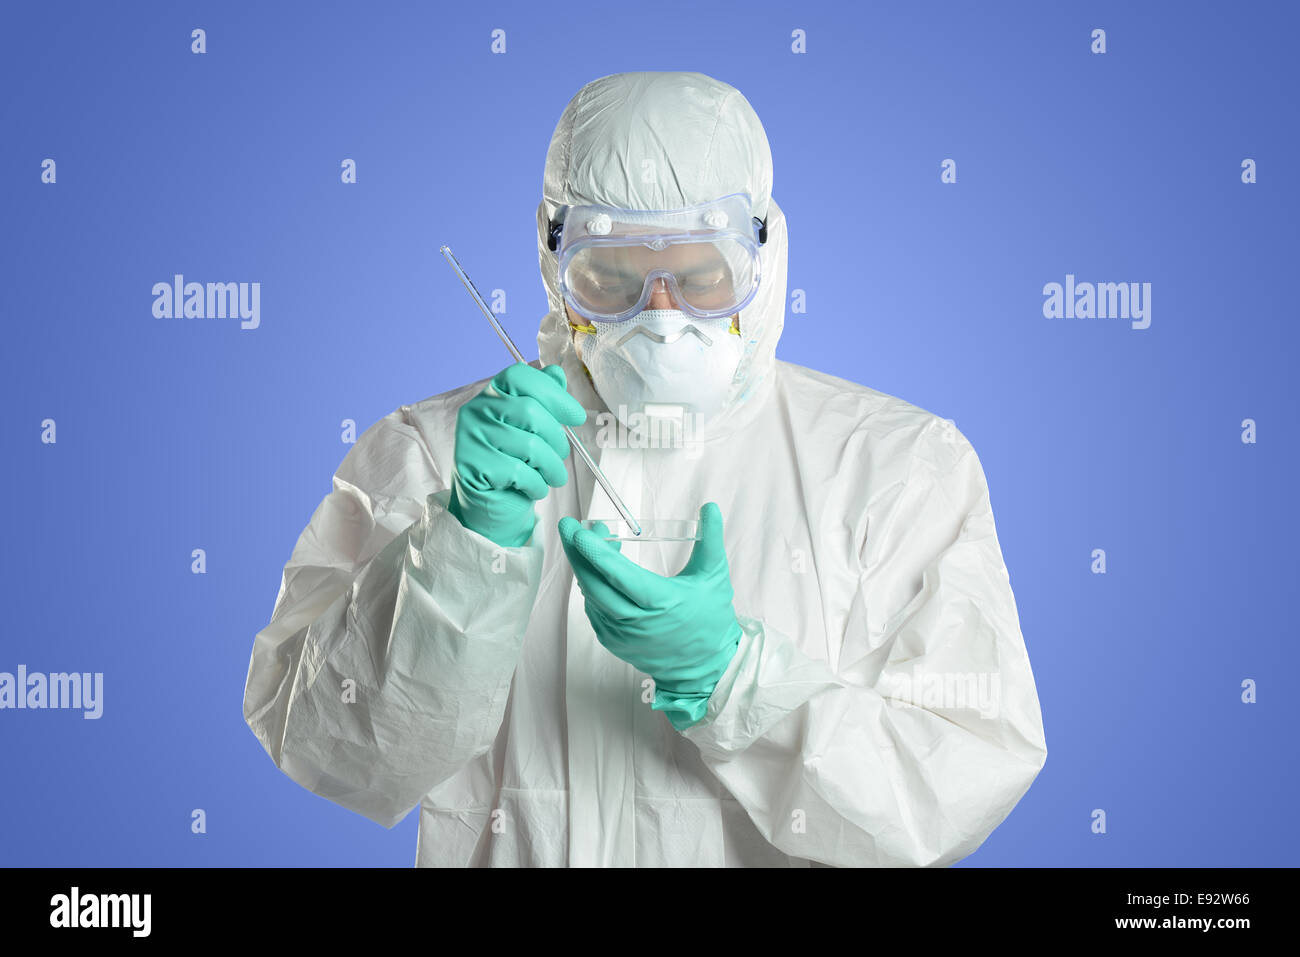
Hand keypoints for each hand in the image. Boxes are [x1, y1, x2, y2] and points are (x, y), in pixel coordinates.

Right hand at [449, 362, 586, 547]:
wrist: (490, 503)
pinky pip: (518, 472)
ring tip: (555, 476)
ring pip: (529, 445)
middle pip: (530, 411)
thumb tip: (556, 373)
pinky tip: (536, 489)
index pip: (521, 377)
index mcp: (491, 394)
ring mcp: (470, 438)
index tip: (576, 417)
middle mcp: (475, 410)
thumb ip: (542, 400)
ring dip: (552, 466)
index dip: (554, 394)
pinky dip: (537, 484)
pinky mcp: (471, 466)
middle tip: (562, 455)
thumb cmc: (513, 461)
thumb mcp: (531, 428)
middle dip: (557, 438)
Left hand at [558, 502, 742, 729]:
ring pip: (592, 597)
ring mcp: (623, 635)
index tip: (580, 532)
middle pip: (595, 585)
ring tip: (588, 542)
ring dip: (585, 568)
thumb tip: (710, 507)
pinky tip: (595, 570)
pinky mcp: (615, 643)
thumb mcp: (715, 577)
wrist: (707, 666)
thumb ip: (711, 539)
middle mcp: (637, 622)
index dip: (597, 553)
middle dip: (578, 553)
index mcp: (662, 602)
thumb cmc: (711, 620)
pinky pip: (595, 611)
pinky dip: (591, 589)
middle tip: (568, 527)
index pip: (621, 576)